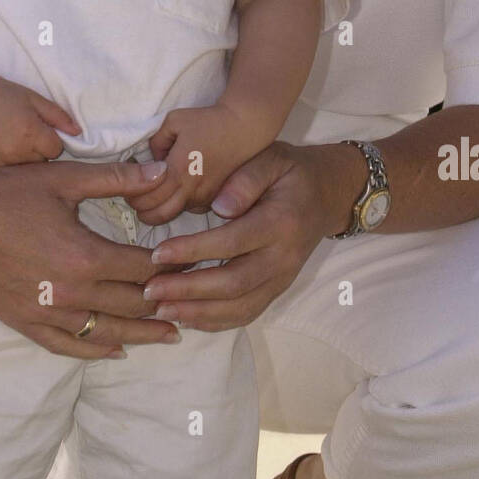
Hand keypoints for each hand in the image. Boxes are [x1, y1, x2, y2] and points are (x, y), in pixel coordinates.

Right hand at [0, 73, 81, 164]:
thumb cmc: (3, 94)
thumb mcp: (34, 99)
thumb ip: (58, 116)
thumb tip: (78, 133)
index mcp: (29, 132)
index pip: (56, 150)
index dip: (51, 140)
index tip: (40, 130)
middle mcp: (14, 151)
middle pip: (41, 164)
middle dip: (39, 152)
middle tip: (25, 135)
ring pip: (24, 172)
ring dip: (24, 161)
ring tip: (12, 141)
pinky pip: (5, 173)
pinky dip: (6, 164)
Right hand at [0, 152, 184, 357]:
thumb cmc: (7, 191)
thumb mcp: (64, 178)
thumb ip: (116, 178)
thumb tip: (161, 172)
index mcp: (84, 256)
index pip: (143, 269)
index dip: (173, 268)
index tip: (194, 266)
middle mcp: (69, 292)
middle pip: (132, 305)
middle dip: (166, 304)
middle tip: (194, 303)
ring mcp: (45, 313)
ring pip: (106, 332)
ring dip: (141, 334)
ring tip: (171, 335)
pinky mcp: (23, 322)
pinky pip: (67, 345)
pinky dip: (95, 348)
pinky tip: (116, 349)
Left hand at [140, 102, 268, 223]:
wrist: (244, 127)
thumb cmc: (208, 121)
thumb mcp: (174, 122)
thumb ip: (155, 143)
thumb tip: (151, 162)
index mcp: (178, 172)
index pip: (145, 199)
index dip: (131, 196)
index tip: (127, 184)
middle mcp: (191, 191)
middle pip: (156, 215)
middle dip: (141, 208)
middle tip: (135, 193)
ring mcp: (205, 198)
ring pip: (172, 215)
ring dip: (158, 209)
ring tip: (152, 193)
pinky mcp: (214, 199)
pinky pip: (189, 210)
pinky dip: (176, 205)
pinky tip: (173, 191)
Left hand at [141, 142, 356, 329]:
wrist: (328, 194)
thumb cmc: (290, 171)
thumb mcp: (270, 158)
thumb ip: (246, 178)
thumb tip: (219, 208)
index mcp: (281, 222)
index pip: (232, 243)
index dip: (194, 252)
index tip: (158, 254)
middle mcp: (284, 257)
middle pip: (234, 284)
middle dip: (188, 290)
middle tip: (150, 290)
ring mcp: (283, 278)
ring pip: (240, 306)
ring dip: (198, 313)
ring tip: (161, 309)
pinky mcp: (278, 289)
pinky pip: (247, 312)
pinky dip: (216, 321)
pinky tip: (186, 317)